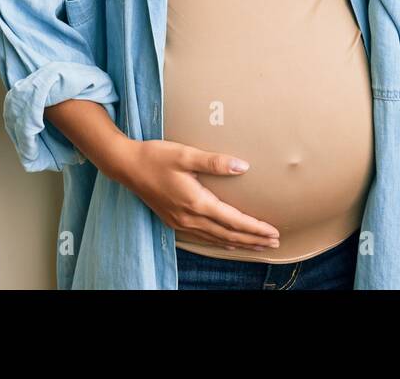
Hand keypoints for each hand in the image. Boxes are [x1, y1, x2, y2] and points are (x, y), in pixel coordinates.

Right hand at [118, 140, 280, 249]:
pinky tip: (227, 242)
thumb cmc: (155, 156)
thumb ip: (215, 162)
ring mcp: (180, 222)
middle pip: (228, 235)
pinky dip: (220, 242)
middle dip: (253, 240)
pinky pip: (203, 237)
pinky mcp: (173, 220)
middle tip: (274, 242)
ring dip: (239, 243)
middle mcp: (189, 217)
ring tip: (258, 246)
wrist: (126, 165)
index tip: (273, 232)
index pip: (233, 221)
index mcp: (196, 202)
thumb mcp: (186, 154)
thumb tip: (243, 166)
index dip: (255, 228)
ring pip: (216, 239)